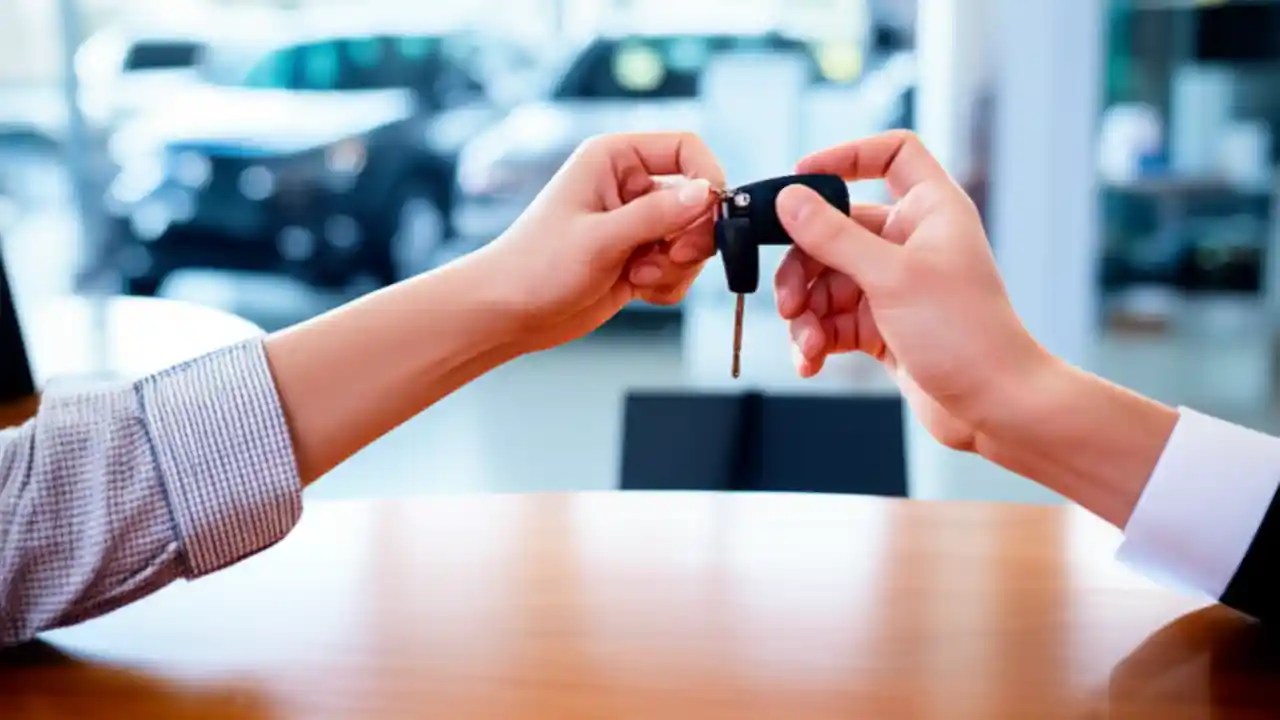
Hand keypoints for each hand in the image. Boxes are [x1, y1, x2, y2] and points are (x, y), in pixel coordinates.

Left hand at [469, 132, 723, 351]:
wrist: (508, 313)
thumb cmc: (535, 266)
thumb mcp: (600, 238)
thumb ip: (656, 215)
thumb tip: (706, 194)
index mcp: (614, 159)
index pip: (685, 147)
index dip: (706, 177)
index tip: (712, 213)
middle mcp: (628, 187)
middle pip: (697, 200)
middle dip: (690, 236)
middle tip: (669, 258)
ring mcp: (636, 225)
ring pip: (692, 239)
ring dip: (676, 265)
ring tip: (636, 277)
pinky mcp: (639, 259)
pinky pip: (679, 268)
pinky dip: (668, 283)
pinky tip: (636, 290)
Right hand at [773, 131, 1048, 449]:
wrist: (995, 407)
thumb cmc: (965, 335)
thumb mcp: (891, 277)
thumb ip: (834, 236)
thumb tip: (789, 199)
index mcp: (929, 210)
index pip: (892, 153)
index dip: (847, 155)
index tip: (802, 175)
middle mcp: (910, 242)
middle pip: (835, 229)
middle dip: (805, 267)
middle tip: (790, 302)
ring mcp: (894, 285)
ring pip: (827, 280)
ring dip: (806, 313)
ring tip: (807, 343)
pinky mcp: (882, 326)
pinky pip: (832, 320)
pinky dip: (816, 338)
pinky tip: (810, 361)